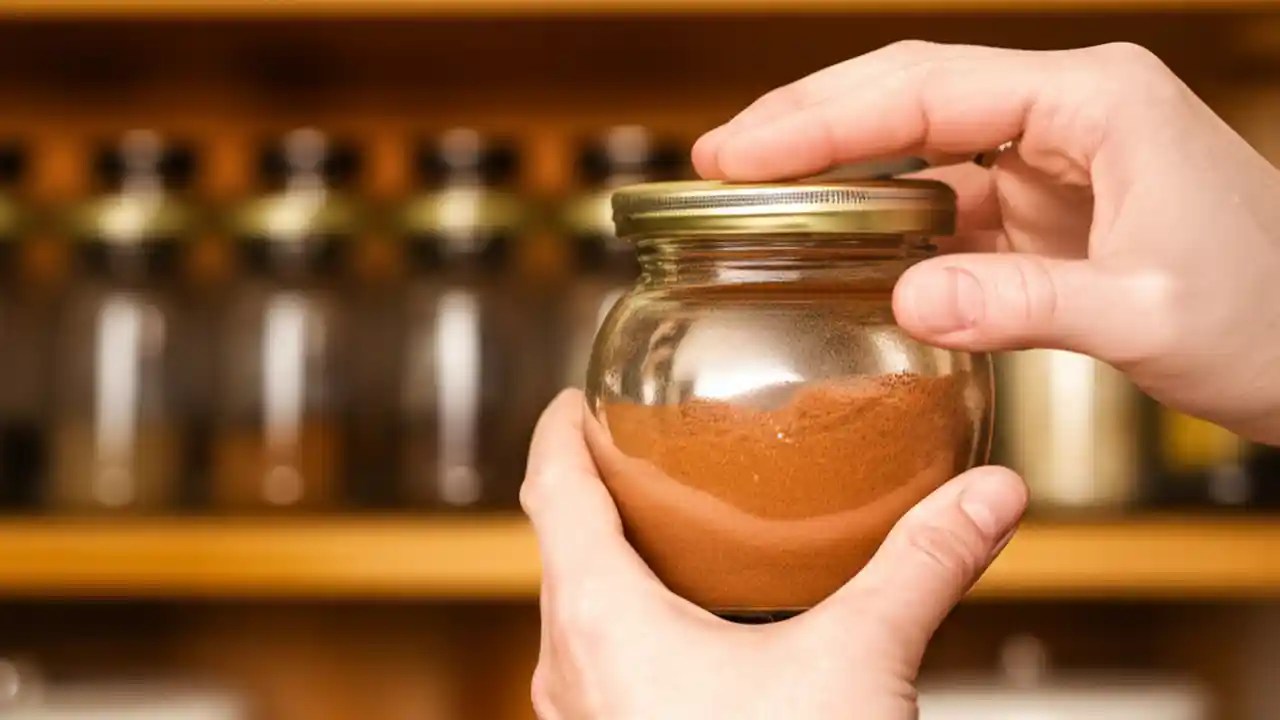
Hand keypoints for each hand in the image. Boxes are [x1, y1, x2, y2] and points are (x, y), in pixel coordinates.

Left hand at [522, 391, 1026, 719]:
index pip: (552, 489)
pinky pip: (596, 663)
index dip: (557, 430)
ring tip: (664, 527)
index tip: (573, 395)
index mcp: (601, 619)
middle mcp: (572, 667)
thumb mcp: (858, 665)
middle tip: (637, 448)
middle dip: (589, 488)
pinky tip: (690, 631)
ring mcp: (586, 718)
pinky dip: (625, 619)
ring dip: (606, 558)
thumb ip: (923, 566)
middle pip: (557, 545)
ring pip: (572, 611)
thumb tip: (988, 496)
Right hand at [694, 41, 1279, 443]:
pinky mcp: (1051, 208)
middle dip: (810, 123)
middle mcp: (1069, 113)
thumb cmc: (1274, 317)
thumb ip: (1025, 301)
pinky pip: (948, 198)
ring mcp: (1057, 159)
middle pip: (910, 94)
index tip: (736, 151)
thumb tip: (908, 298)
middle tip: (717, 160)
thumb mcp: (1149, 315)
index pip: (927, 90)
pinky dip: (886, 218)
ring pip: (920, 142)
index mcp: (1094, 101)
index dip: (820, 119)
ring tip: (754, 192)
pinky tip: (841, 244)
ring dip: (839, 167)